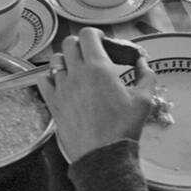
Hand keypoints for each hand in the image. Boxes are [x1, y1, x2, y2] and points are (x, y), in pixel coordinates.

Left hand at [38, 28, 156, 161]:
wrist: (103, 156)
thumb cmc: (123, 129)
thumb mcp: (144, 99)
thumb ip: (146, 76)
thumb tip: (143, 64)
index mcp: (98, 67)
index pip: (88, 34)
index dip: (95, 34)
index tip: (102, 41)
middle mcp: (77, 73)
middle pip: (69, 43)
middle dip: (81, 44)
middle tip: (92, 54)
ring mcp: (62, 88)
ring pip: (56, 60)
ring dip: (66, 59)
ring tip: (77, 69)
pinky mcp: (53, 103)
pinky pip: (44, 80)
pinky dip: (51, 77)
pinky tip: (62, 83)